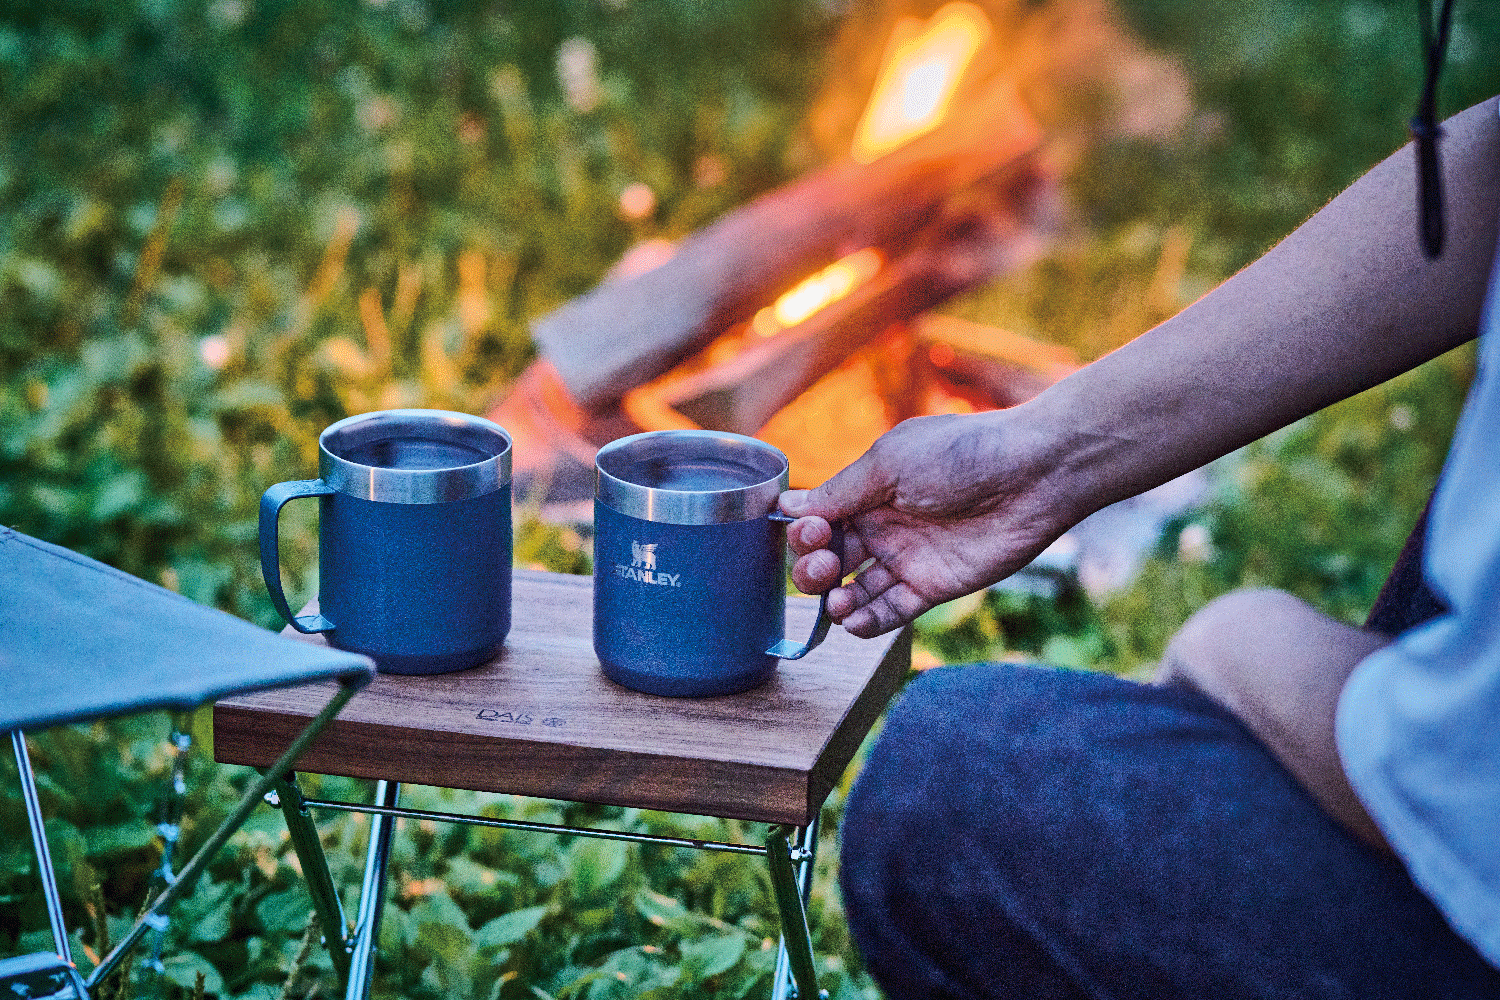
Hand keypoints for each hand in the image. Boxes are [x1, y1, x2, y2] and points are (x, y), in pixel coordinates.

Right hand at [779, 410, 1073, 637]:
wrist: (1032, 474)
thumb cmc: (961, 455)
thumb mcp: (889, 464)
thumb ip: (839, 492)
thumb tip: (785, 507)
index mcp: (867, 490)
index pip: (818, 521)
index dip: (805, 533)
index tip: (811, 532)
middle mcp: (882, 526)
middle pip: (829, 559)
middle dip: (814, 568)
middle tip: (824, 566)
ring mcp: (906, 559)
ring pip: (855, 590)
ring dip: (836, 599)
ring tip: (838, 600)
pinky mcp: (932, 587)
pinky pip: (890, 611)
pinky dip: (866, 621)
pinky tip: (852, 619)